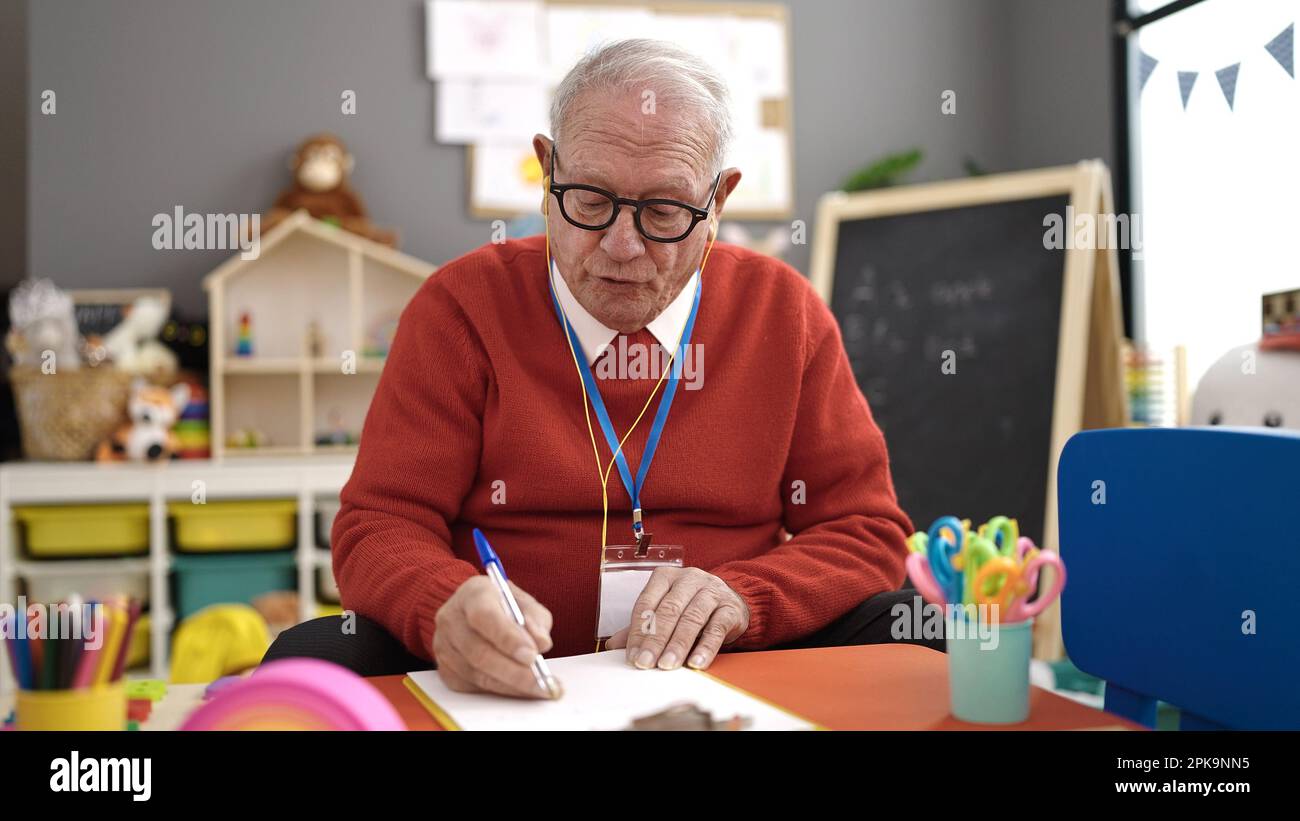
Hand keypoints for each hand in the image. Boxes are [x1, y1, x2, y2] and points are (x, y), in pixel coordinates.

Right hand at [433, 575, 556, 697]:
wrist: (480, 612)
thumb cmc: (506, 607)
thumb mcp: (527, 604)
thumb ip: (536, 620)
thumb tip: (541, 643)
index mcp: (472, 594)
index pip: (484, 616)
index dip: (507, 638)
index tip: (531, 655)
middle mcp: (451, 618)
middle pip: (478, 651)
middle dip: (513, 670)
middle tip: (540, 681)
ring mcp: (443, 645)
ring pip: (475, 673)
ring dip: (509, 685)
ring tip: (538, 689)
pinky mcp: (444, 668)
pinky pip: (471, 686)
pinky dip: (498, 690)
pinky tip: (518, 690)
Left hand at [605, 567, 749, 670]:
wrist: (731, 602)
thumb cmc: (691, 607)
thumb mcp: (665, 612)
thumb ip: (642, 627)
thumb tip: (613, 645)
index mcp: (666, 577)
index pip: (646, 603)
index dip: (637, 631)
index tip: (632, 655)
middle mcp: (689, 579)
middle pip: (668, 610)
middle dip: (655, 640)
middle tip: (646, 663)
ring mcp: (712, 591)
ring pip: (692, 618)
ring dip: (678, 644)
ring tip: (667, 665)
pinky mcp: (731, 608)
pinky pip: (716, 628)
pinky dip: (705, 648)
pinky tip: (696, 663)